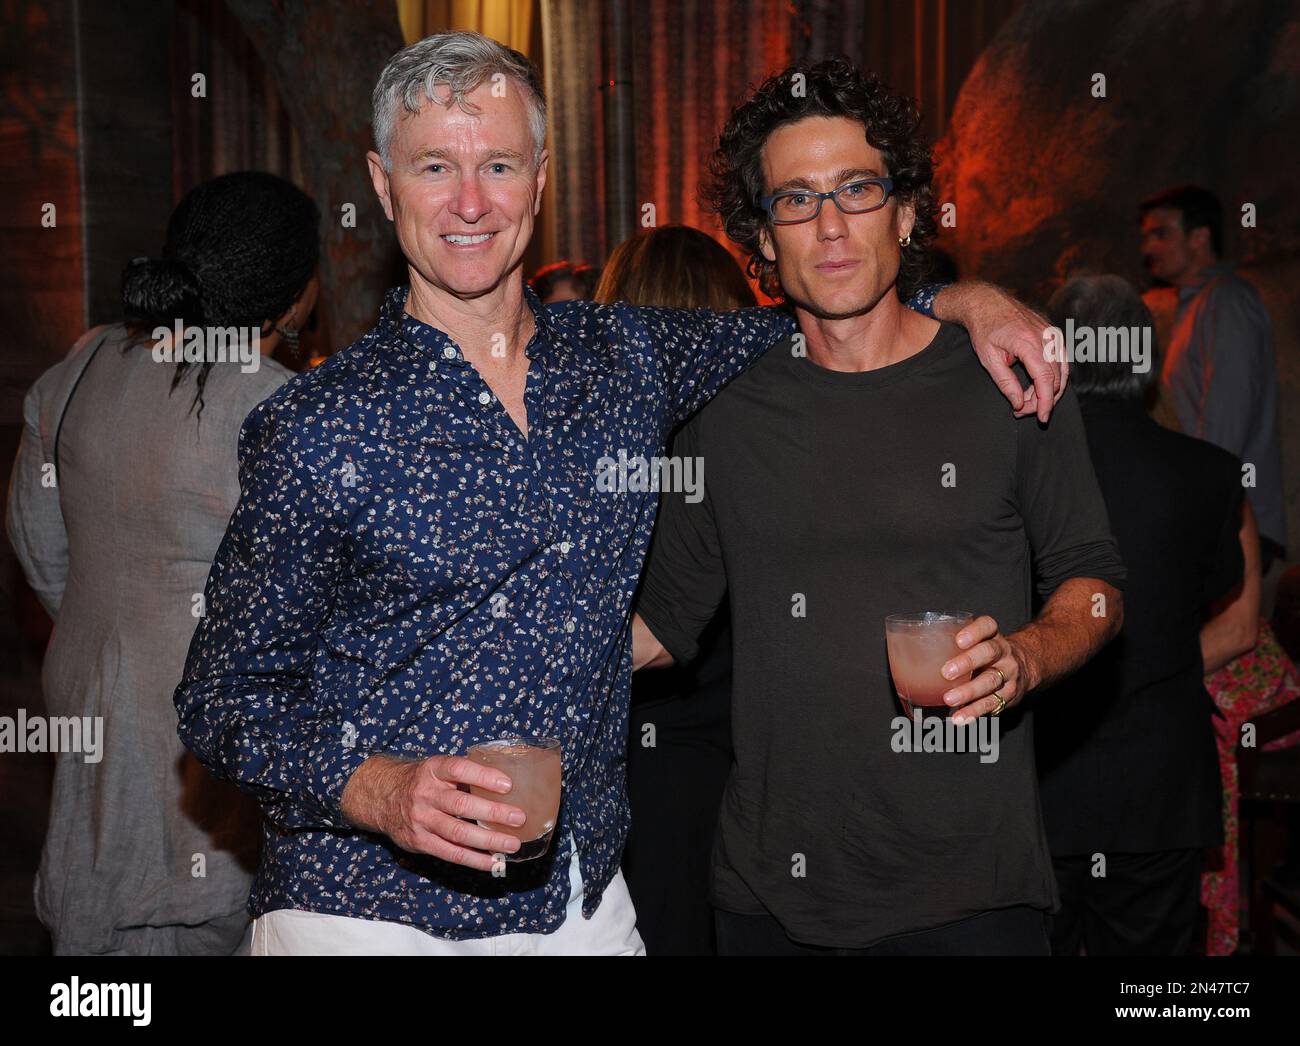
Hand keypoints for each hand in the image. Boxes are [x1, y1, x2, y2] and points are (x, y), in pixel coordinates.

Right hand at [340, 753, 525, 870]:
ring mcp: (421, 819)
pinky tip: (493, 861)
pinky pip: (450, 853)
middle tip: (518, 818)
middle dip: (493, 813)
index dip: (484, 777)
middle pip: (461, 805)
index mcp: (433, 769)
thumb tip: (505, 782)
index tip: (508, 785)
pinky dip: (474, 859)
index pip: (459, 769)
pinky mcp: (419, 841)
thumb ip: (463, 774)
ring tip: (512, 844)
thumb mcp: (437, 768)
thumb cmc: (423, 780)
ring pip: (457, 833)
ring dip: (488, 840)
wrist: (382, 797)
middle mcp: (425, 794)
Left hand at [937, 282, 1066, 421]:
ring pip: (1062, 369)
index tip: (1042, 417)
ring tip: (1030, 400)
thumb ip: (1005, 383)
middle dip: (1043, 399)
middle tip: (1023, 409)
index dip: (1045, 401)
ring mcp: (1051, 333)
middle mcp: (1045, 336)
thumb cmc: (984, 329)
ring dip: (1050, 389)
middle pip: (1055, 377)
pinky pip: (1061, 359)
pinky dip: (1054, 375)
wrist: (987, 302)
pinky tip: (1040, 385)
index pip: (1045, 379)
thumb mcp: (989, 359)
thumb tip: (1019, 403)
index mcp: (1028, 342)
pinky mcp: (1052, 332)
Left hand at [939, 615, 1035, 723]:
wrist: (1024, 667)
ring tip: (949, 699)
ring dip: (969, 691)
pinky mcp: (1009, 694)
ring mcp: (1008, 673)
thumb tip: (907, 655)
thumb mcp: (977, 642)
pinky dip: (974, 711)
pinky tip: (960, 717)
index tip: (958, 640)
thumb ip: (952, 644)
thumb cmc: (986, 653)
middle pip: (989, 652)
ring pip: (991, 681)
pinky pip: (992, 703)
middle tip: (946, 672)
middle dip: (968, 662)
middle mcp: (1003, 652)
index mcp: (992, 635)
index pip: (987, 626)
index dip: (974, 632)